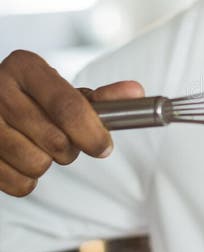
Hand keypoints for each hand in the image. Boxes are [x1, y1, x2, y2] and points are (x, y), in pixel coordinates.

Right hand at [0, 49, 143, 195]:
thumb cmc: (32, 100)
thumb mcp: (62, 91)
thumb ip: (100, 97)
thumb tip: (136, 92)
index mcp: (24, 67)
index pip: (68, 106)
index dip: (92, 133)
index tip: (104, 147)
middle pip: (56, 141)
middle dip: (70, 149)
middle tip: (63, 141)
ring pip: (37, 164)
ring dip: (47, 163)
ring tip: (38, 147)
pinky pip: (18, 183)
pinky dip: (27, 180)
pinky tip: (20, 160)